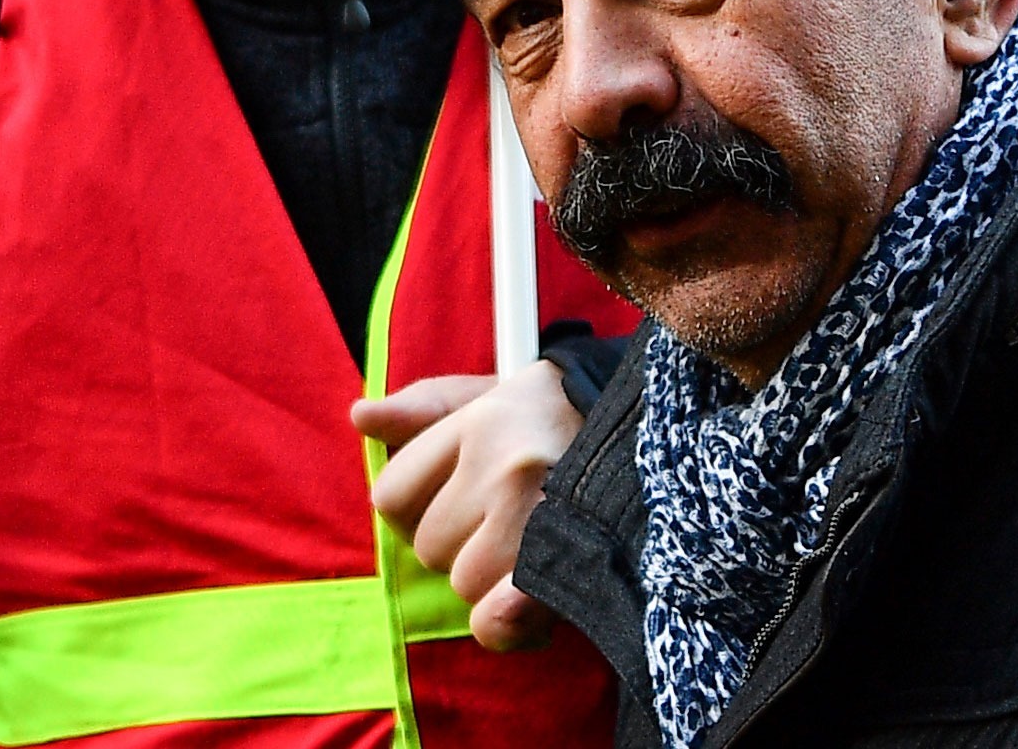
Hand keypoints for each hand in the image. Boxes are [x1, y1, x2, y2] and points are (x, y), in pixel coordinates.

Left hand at [355, 365, 581, 651]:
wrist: (655, 446)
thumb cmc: (557, 424)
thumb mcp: (491, 398)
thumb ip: (423, 409)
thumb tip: (361, 417)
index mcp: (480, 422)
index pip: (391, 495)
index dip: (417, 508)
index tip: (458, 497)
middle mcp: (505, 466)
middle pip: (428, 547)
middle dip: (460, 544)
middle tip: (509, 519)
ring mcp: (536, 516)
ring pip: (463, 582)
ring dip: (490, 579)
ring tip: (531, 545)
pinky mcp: (562, 566)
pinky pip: (495, 620)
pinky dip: (507, 620)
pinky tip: (531, 595)